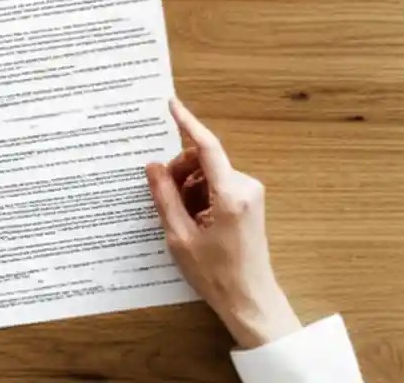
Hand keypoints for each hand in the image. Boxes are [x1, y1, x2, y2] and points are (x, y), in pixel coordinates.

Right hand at [145, 100, 300, 349]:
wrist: (250, 299)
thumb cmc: (216, 275)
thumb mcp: (180, 237)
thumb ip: (165, 197)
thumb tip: (153, 166)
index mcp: (230, 195)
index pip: (207, 147)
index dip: (187, 123)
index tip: (171, 104)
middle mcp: (245, 187)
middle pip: (204, 161)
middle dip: (180, 172)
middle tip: (163, 196)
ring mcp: (250, 193)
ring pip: (209, 174)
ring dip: (189, 187)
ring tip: (180, 218)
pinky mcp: (249, 201)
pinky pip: (218, 185)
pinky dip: (200, 196)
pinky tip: (193, 221)